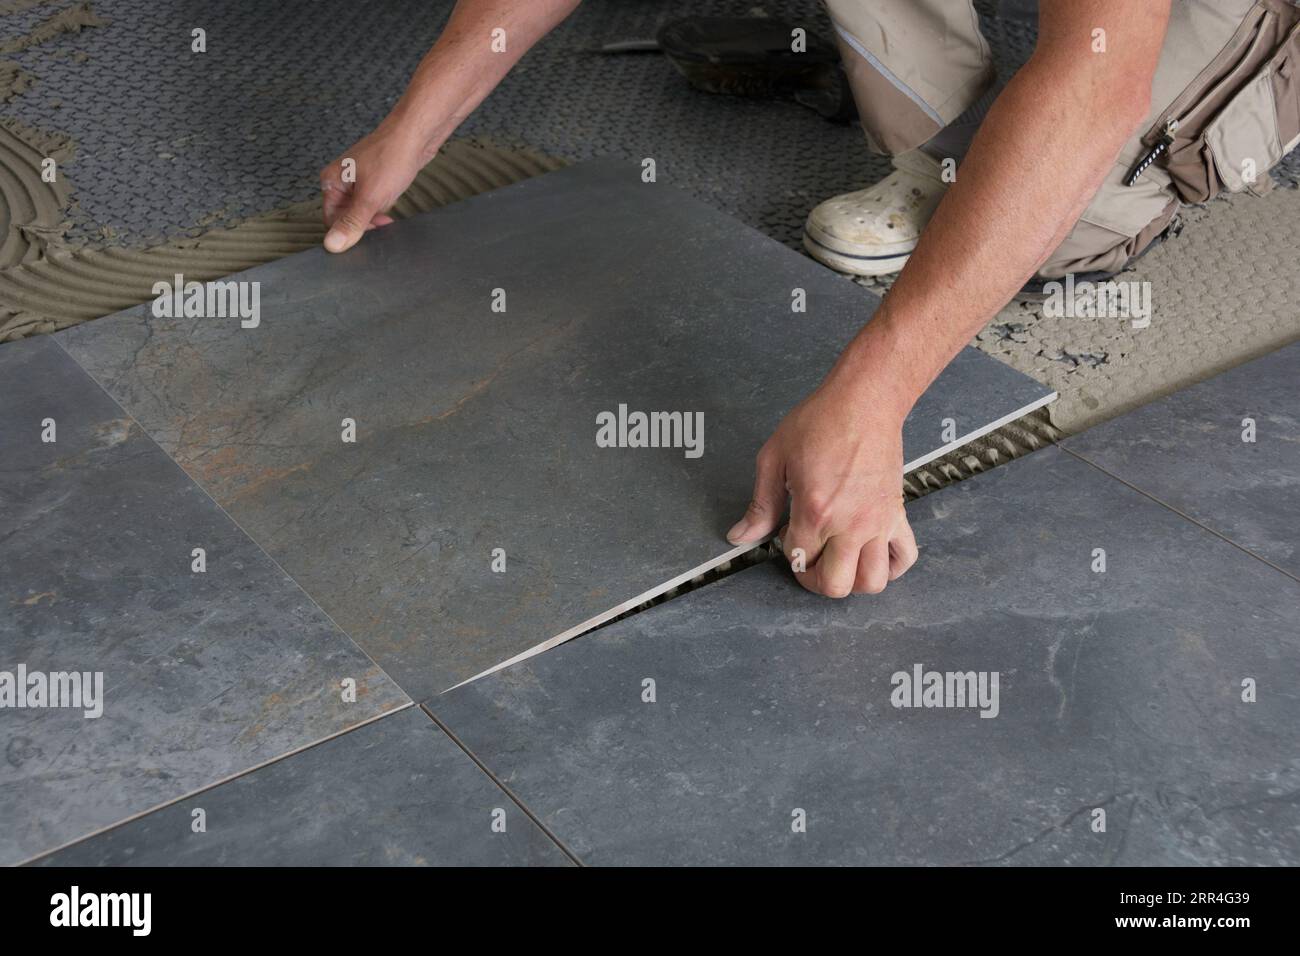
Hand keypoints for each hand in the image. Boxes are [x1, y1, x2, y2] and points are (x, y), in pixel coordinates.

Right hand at [319, 123, 433, 252]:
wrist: (416, 136)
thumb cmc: (391, 157)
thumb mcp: (370, 198)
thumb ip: (351, 223)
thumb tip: (332, 245)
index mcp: (331, 182)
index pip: (331, 221)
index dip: (350, 231)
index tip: (369, 233)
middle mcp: (341, 181)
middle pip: (346, 217)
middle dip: (365, 223)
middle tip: (382, 221)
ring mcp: (357, 180)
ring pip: (362, 211)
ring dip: (376, 215)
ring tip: (388, 206)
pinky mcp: (374, 180)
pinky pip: (373, 202)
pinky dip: (383, 206)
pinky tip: (392, 201)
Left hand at [726, 377, 917, 596]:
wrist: (865, 401)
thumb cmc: (821, 421)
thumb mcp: (775, 458)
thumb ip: (760, 504)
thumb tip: (740, 536)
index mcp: (815, 511)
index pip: (798, 558)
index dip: (785, 550)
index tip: (785, 532)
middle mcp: (850, 524)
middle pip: (835, 584)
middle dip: (815, 579)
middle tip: (809, 559)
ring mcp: (878, 523)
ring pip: (872, 582)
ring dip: (852, 581)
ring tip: (839, 561)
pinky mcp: (897, 514)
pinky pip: (904, 558)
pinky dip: (891, 567)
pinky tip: (872, 556)